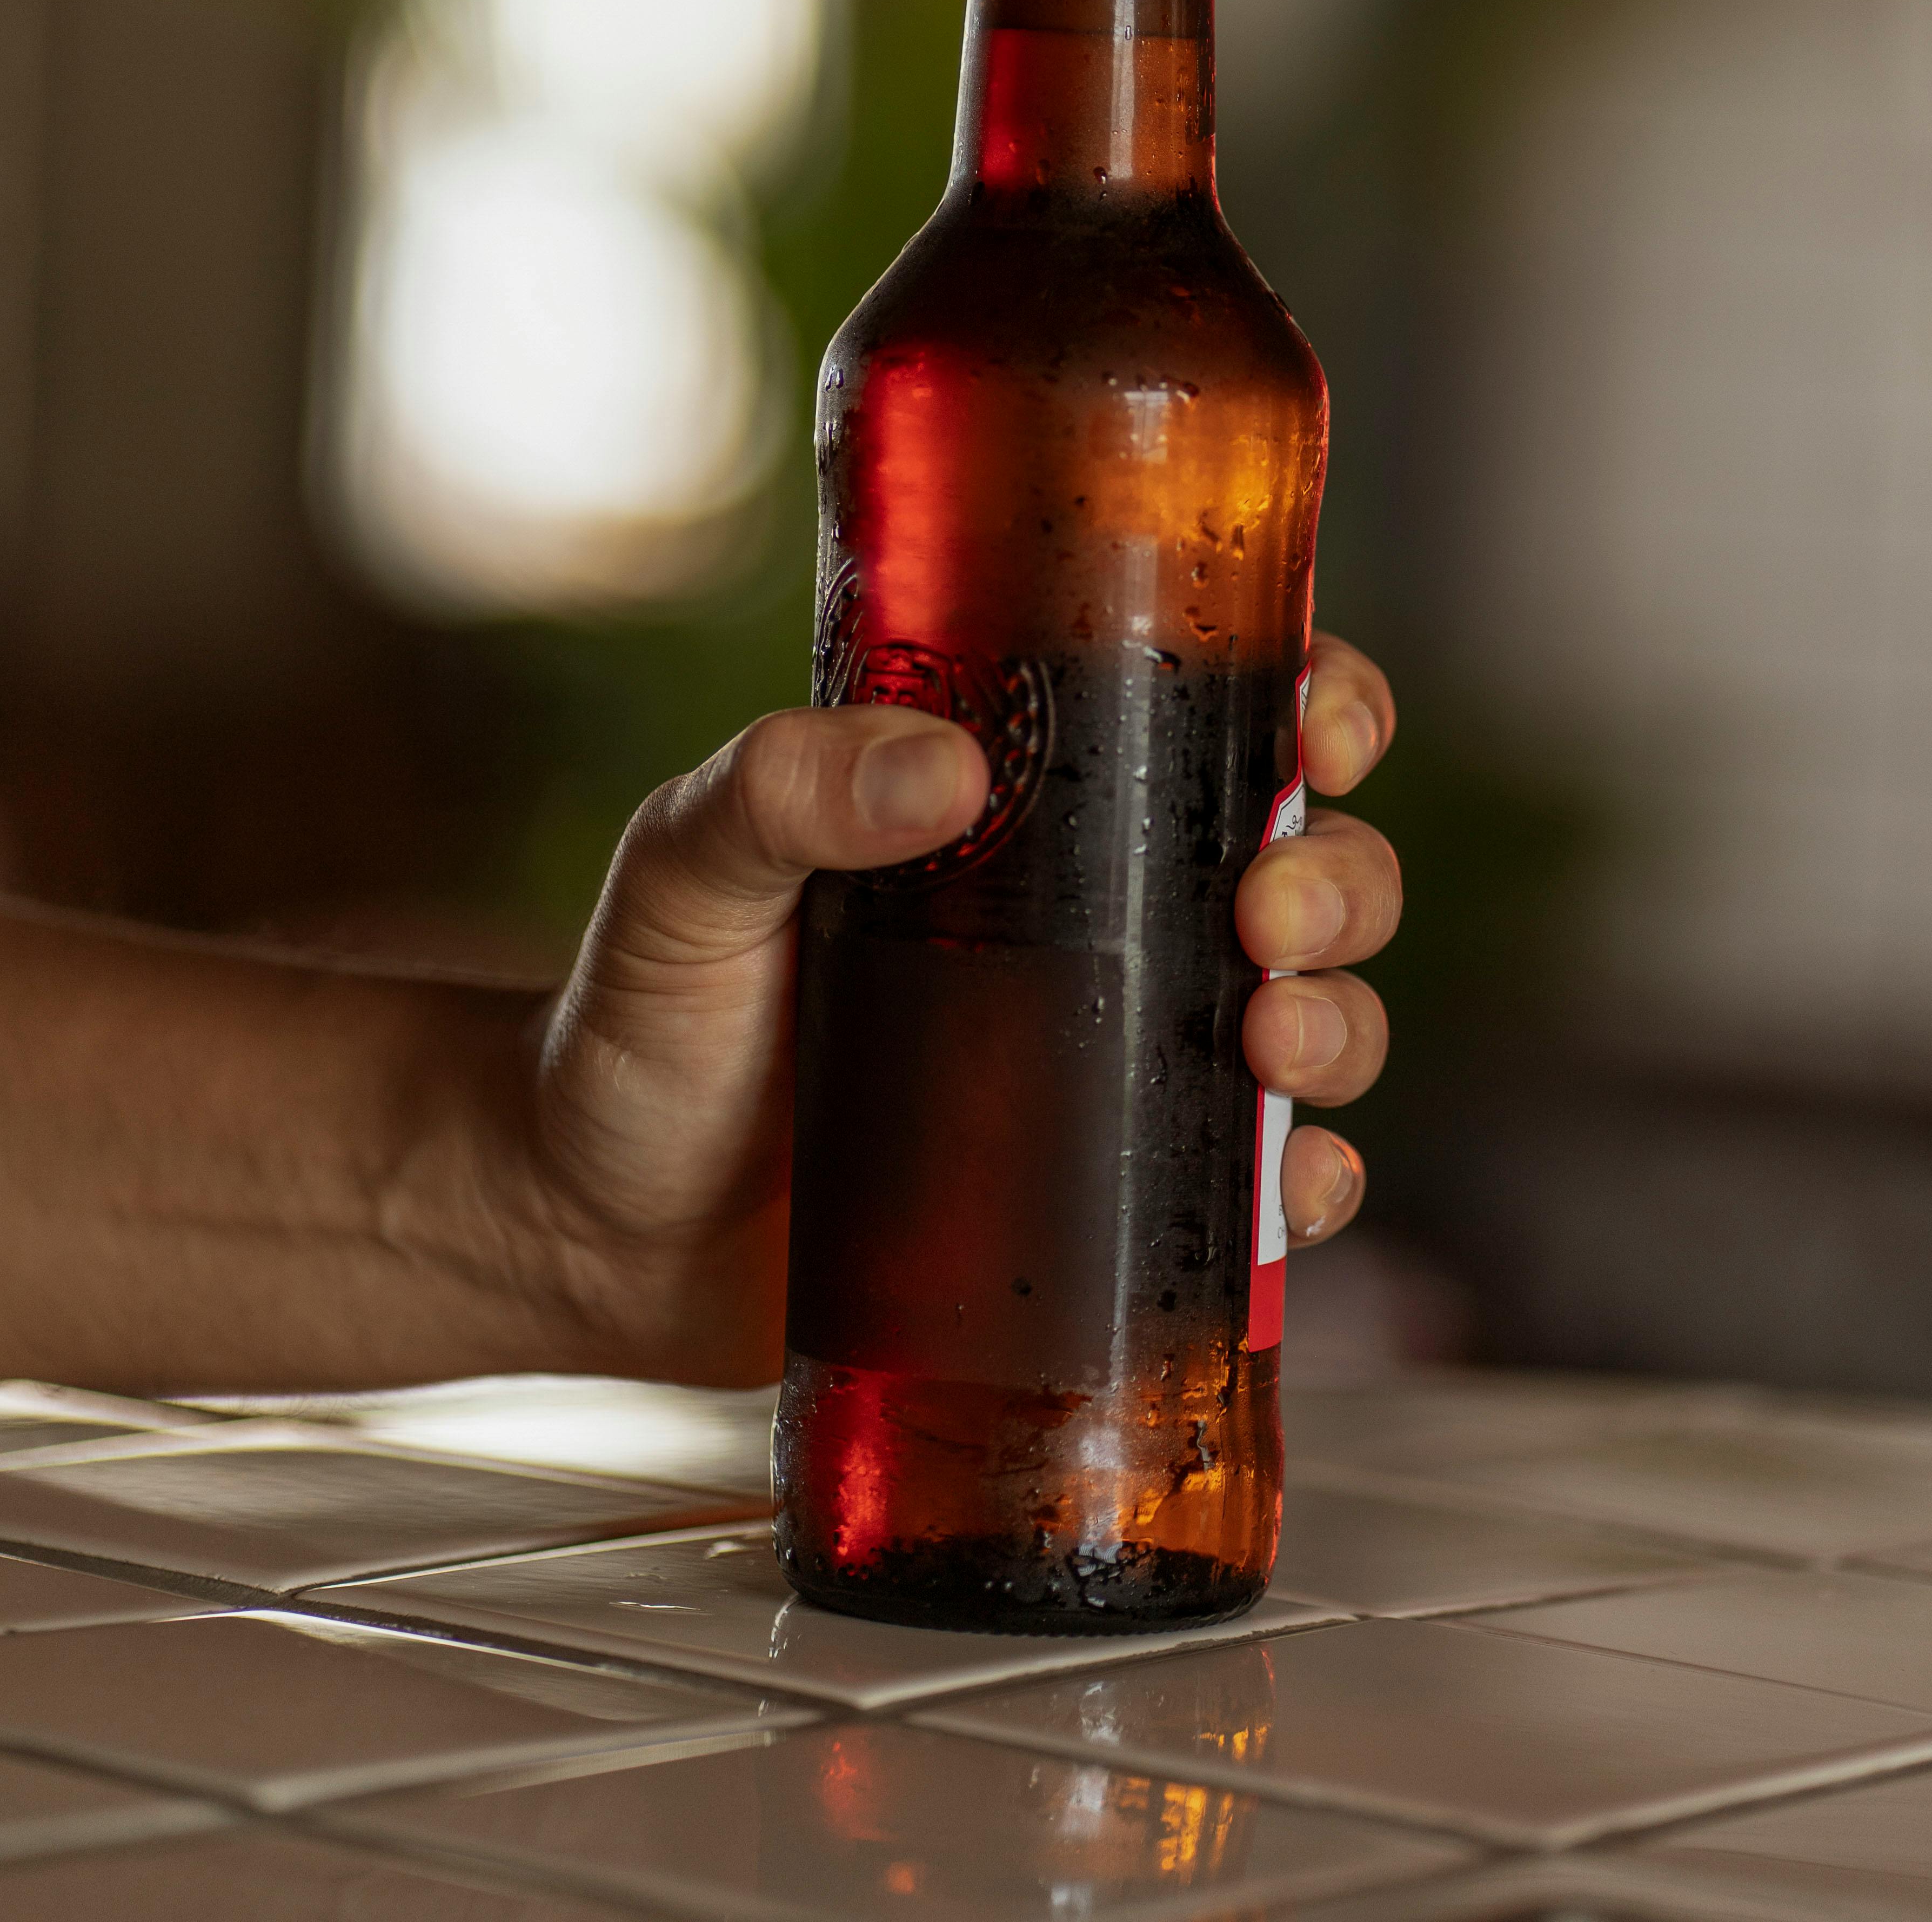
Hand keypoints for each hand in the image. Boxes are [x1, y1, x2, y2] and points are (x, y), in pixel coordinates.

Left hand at [513, 631, 1397, 1383]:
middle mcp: (1107, 920)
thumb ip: (777, 789)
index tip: (1316, 724)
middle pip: (1305, 863)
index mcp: (1034, 803)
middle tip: (1268, 910)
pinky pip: (1261, 1192)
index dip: (1314, 701)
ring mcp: (1120, 1064)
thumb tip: (939, 762)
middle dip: (1336, 877)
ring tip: (1274, 1039)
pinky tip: (1293, 1189)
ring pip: (1314, 1015)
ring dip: (1340, 1019)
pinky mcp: (1112, 1205)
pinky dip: (1310, 1188)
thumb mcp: (685, 870)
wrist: (590, 1230)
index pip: (1216, 714)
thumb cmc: (639, 1021)